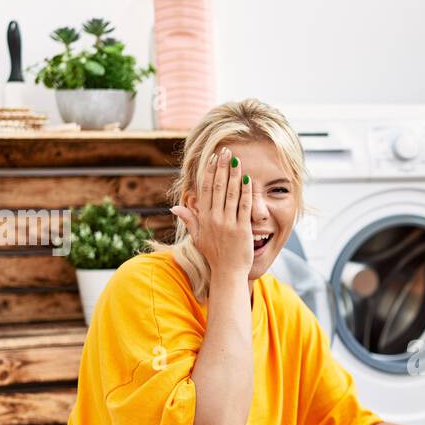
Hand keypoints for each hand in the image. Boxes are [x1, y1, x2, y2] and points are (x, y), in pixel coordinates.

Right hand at [169, 145, 253, 278]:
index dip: (209, 172)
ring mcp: (228, 224)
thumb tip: (175, 207)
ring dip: (234, 175)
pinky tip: (248, 179)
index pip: (205, 189)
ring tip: (237, 160)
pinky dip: (246, 192)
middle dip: (222, 167)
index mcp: (204, 218)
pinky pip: (244, 207)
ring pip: (231, 194)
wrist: (227, 273)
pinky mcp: (242, 230)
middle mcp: (214, 219)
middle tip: (226, 151)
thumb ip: (189, 219)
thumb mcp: (197, 237)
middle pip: (218, 187)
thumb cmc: (214, 255)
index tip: (213, 158)